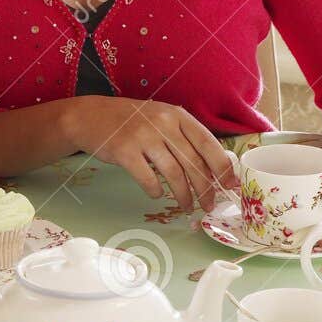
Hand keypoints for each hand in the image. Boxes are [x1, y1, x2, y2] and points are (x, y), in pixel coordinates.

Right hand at [62, 96, 239, 210]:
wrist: (91, 116)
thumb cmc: (131, 121)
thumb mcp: (161, 118)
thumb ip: (184, 137)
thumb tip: (212, 168)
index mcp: (177, 114)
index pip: (208, 142)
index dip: (222, 166)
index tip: (230, 185)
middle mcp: (163, 123)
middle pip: (193, 162)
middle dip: (205, 189)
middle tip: (208, 206)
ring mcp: (143, 136)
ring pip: (174, 174)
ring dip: (184, 196)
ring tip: (187, 207)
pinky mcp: (125, 151)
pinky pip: (148, 179)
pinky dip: (156, 191)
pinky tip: (157, 193)